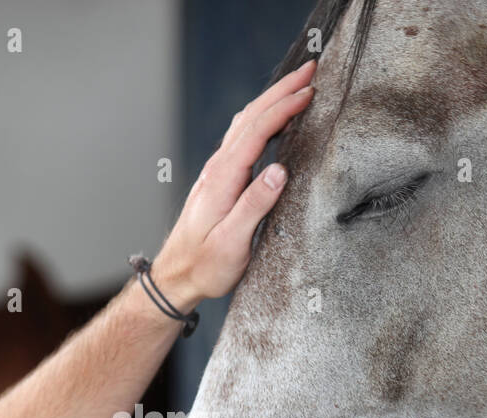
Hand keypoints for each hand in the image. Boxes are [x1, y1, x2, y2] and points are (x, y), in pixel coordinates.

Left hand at [151, 59, 316, 310]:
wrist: (176, 277)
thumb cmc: (205, 266)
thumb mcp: (232, 244)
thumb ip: (254, 206)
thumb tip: (279, 171)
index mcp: (222, 180)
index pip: (256, 131)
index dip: (283, 108)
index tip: (309, 91)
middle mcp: (217, 169)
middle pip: (250, 117)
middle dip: (280, 90)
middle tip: (310, 69)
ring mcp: (216, 172)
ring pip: (244, 124)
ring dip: (271, 100)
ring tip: (297, 85)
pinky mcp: (219, 180)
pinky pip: (242, 138)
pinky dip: (262, 118)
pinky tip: (273, 118)